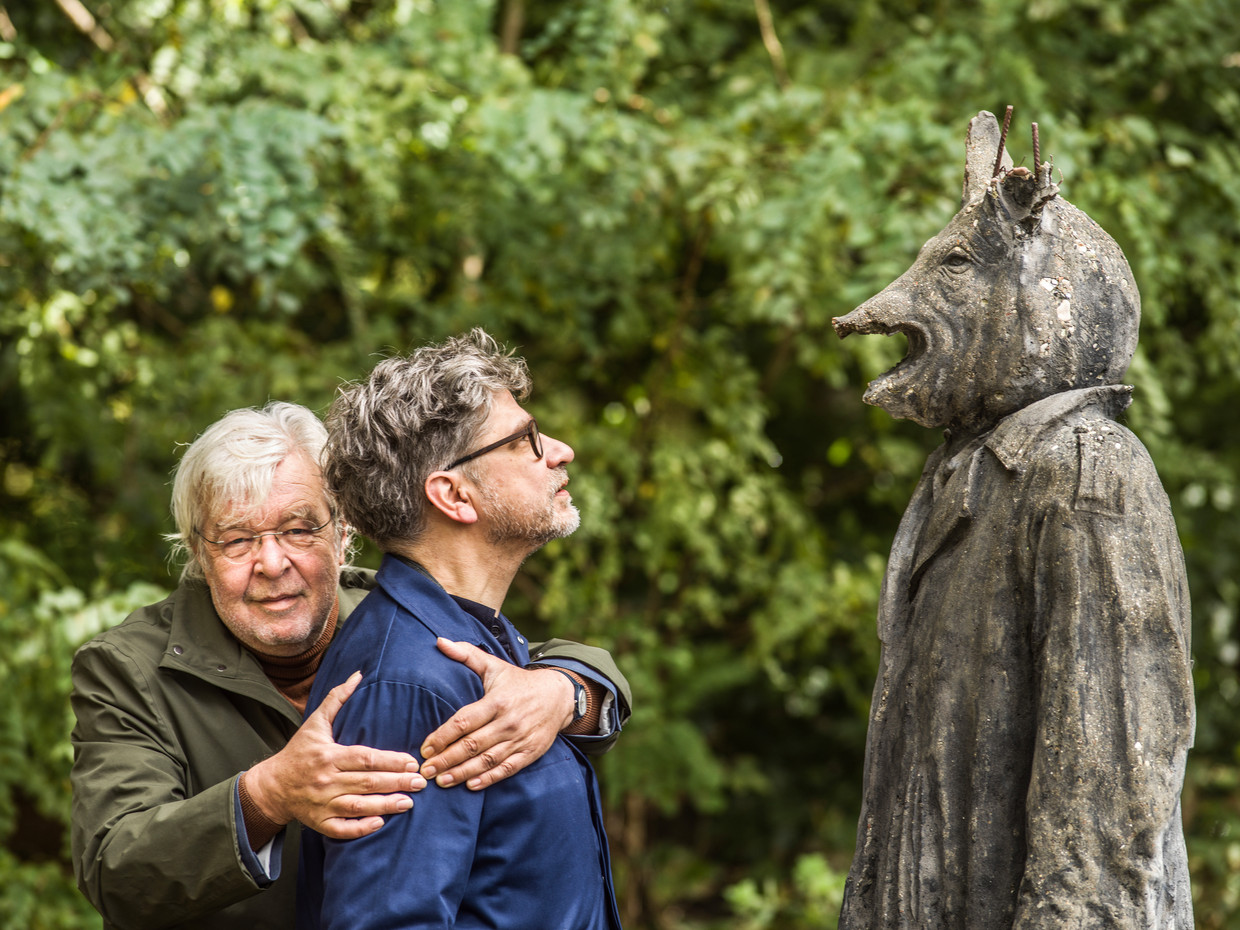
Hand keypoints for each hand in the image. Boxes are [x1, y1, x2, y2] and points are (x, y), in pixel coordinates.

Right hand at [244, 671, 426, 838]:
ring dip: (385, 806)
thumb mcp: (315, 722)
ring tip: (409, 802)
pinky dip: (360, 828)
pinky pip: (342, 829)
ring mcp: (322, 804)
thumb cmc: (299, 751)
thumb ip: (337, 698)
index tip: (412, 761)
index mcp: (328, 756)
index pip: (365, 758)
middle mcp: (326, 780)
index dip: (390, 760)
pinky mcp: (319, 822)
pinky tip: (380, 823)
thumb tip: (358, 675)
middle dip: (396, 782)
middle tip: (421, 782)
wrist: (272, 786)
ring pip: (358, 807)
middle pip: (367, 782)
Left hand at [419, 638, 574, 789]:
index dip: (442, 736)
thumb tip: (439, 641)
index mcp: (497, 701)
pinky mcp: (530, 752)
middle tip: (425, 771)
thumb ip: (466, 654)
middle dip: (446, 760)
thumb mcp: (494, 666)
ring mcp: (520, 739)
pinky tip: (470, 785)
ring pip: (487, 760)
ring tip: (441, 781)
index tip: (425, 748)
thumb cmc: (518, 682)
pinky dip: (488, 779)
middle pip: (472, 745)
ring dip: (462, 773)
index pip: (464, 721)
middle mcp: (508, 722)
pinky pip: (507, 769)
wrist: (558, 695)